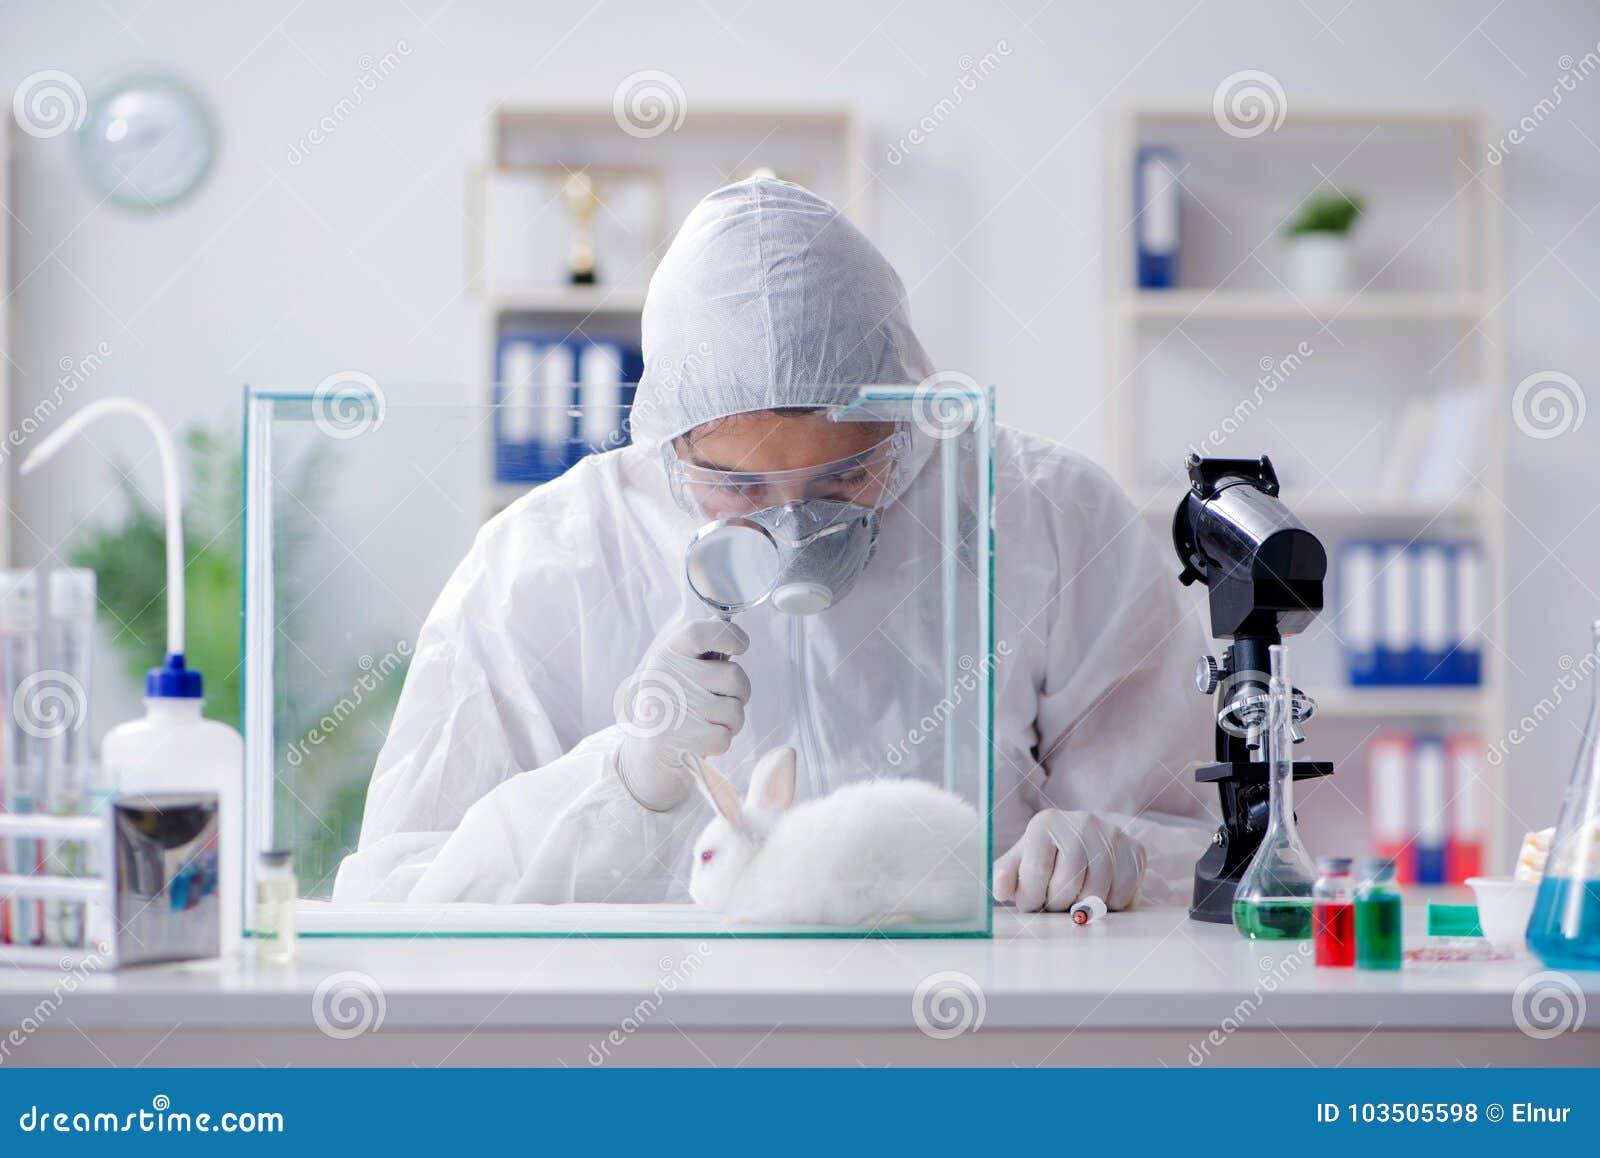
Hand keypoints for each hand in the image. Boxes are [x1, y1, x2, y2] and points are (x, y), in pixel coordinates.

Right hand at [614, 618, 750, 809]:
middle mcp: (666, 674)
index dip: (729, 636)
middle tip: (721, 700)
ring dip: (731, 721)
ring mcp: (670, 706)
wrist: (646, 752)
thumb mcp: (680, 669)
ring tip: (709, 721)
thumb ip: (704, 651)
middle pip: (734, 676)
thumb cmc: (675, 703)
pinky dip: (720, 742)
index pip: (700, 632)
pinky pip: (724, 737)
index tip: (741, 647)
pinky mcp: (676, 737)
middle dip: (740, 693)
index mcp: (669, 652)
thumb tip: (732, 631)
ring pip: (734, 711)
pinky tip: (702, 739)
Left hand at [993, 810, 1145, 912]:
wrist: (1086, 843)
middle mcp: (1081, 822)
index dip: (1031, 899)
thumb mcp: (1020, 862)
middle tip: (1053, 903)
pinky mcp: (1135, 850)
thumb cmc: (1046, 857)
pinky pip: (1121, 896)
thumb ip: (1005, 875)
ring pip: (1094, 894)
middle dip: (1055, 905)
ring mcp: (1111, 834)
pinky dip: (1107, 906)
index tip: (1031, 904)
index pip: (1035, 873)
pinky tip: (1096, 896)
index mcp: (1045, 822)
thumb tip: (1000, 889)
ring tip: (1072, 900)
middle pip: (1066, 886)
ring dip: (1080, 908)